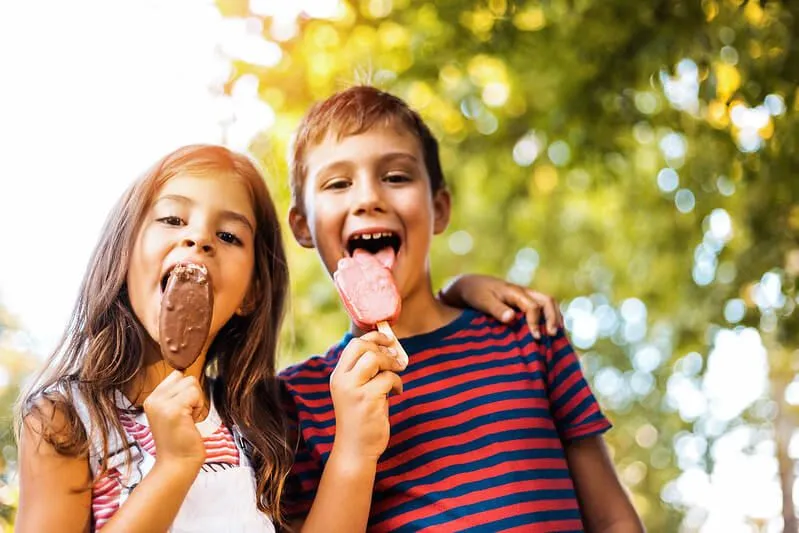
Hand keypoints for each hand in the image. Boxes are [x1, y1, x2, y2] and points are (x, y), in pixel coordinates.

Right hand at [143, 370, 205, 469]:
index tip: (184, 410)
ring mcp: (162, 404)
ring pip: (191, 383)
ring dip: (197, 401)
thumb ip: (176, 396)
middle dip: (193, 395)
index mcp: (152, 399)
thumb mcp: (171, 413)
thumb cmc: (180, 441)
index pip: (176, 376)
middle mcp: (153, 399)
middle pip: (185, 377)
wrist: (176, 464)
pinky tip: (191, 422)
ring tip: (188, 419)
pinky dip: (199, 407)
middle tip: (187, 416)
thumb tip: (190, 378)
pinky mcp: (174, 410)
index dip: (186, 391)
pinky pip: (196, 394)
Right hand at [330, 331, 403, 462]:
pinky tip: (396, 392)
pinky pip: (388, 378)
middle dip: (384, 349)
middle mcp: (342, 380)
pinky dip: (397, 383)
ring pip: (375, 358)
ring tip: (396, 374)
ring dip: (391, 364)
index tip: (388, 340)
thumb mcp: (358, 391)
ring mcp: (353, 389)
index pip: (354, 344)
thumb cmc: (361, 418)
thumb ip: (368, 372)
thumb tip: (389, 349)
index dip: (374, 337)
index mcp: (338, 375)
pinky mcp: (367, 400)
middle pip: (363, 346)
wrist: (355, 449)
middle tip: (395, 359)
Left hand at [439, 274, 563, 338]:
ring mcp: (527, 296)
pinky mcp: (525, 302)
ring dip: (555, 317)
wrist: (471, 285)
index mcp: (515, 292)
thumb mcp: (483, 301)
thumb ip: (497, 309)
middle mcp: (524, 292)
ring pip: (548, 303)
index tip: (535, 337)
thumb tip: (511, 318)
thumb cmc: (476, 294)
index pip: (533, 306)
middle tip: (552, 335)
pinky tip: (550, 332)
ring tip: (557, 335)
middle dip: (553, 317)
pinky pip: (543, 308)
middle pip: (548, 300)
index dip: (535, 322)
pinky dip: (550, 318)